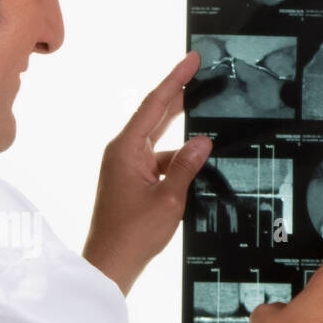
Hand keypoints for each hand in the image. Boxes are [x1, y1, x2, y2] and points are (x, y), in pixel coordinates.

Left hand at [83, 52, 212, 296]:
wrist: (110, 263)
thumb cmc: (133, 235)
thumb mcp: (169, 199)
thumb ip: (186, 166)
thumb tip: (202, 141)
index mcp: (126, 149)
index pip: (155, 104)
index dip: (176, 80)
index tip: (192, 59)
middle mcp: (122, 152)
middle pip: (155, 115)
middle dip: (179, 97)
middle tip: (201, 75)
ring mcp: (125, 167)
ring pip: (159, 141)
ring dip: (182, 138)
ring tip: (211, 129)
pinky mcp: (131, 182)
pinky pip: (158, 162)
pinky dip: (177, 161)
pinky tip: (198, 167)